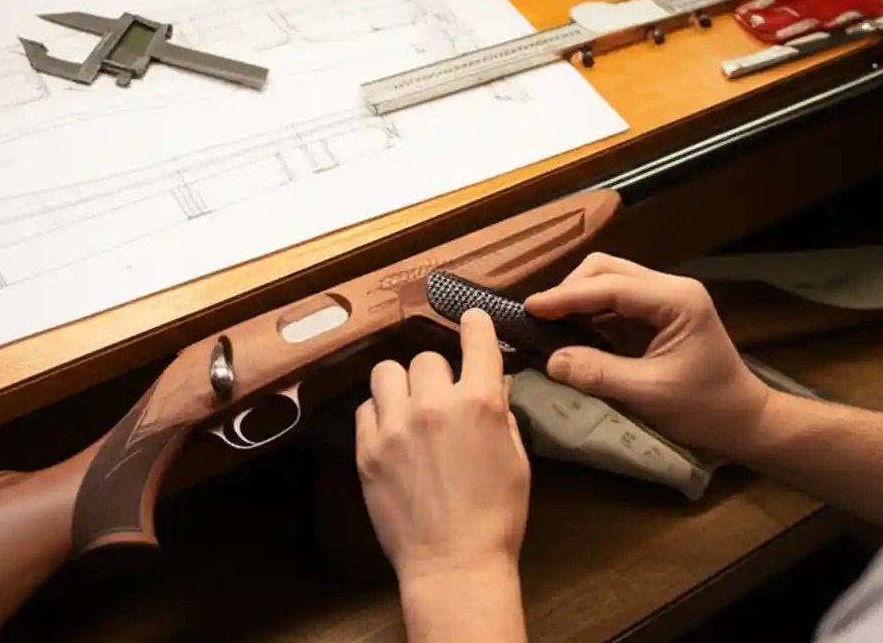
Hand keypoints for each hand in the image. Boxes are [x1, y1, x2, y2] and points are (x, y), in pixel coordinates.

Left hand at [355, 309, 529, 583]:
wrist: (454, 564)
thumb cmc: (496, 518)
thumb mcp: (517, 460)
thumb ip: (502, 414)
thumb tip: (492, 384)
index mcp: (480, 404)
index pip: (476, 340)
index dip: (475, 323)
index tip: (470, 318)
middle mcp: (434, 405)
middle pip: (426, 358)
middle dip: (436, 374)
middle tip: (440, 398)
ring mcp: (395, 426)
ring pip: (387, 372)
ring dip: (400, 385)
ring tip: (407, 408)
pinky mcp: (367, 450)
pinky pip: (365, 408)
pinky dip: (378, 414)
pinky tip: (391, 434)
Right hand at [524, 253, 773, 455]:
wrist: (744, 422)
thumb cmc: (706, 408)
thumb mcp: (650, 394)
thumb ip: (599, 373)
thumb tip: (550, 360)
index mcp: (677, 300)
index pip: (610, 286)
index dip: (566, 296)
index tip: (530, 308)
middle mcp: (669, 289)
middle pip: (605, 270)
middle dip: (570, 291)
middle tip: (539, 320)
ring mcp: (661, 301)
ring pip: (606, 282)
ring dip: (576, 302)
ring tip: (548, 327)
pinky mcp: (652, 318)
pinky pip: (610, 305)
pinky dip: (586, 316)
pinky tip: (569, 336)